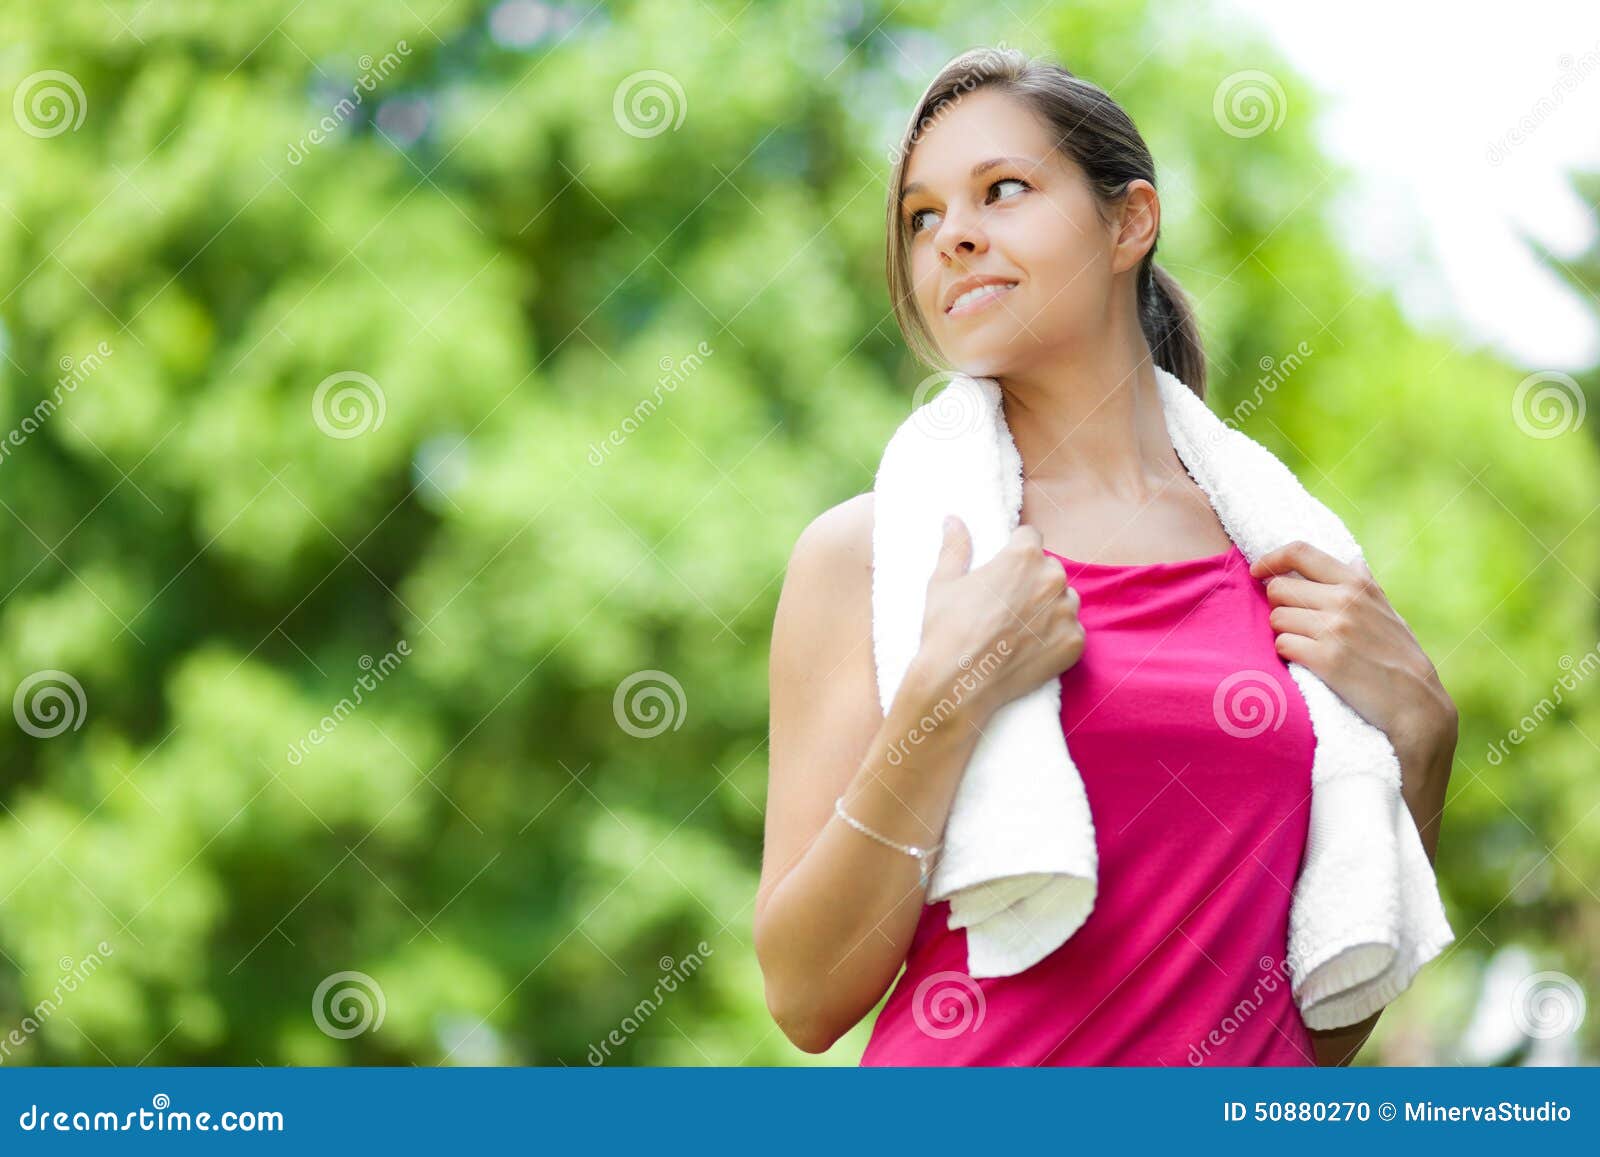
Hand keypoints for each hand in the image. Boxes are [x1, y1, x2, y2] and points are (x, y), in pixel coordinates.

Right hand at [907, 516, 1084, 727]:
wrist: (958, 684)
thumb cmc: (947, 629)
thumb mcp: (943, 582)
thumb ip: (955, 546)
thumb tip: (953, 520)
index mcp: (1024, 556)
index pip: (1030, 537)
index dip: (1015, 550)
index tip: (1004, 569)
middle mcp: (1052, 579)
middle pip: (1049, 569)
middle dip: (1032, 581)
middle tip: (1007, 605)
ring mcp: (1067, 612)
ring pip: (1063, 600)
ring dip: (1048, 608)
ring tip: (1019, 629)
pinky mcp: (1075, 643)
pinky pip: (1071, 631)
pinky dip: (1056, 638)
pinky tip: (1030, 649)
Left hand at [1249, 540, 1457, 769]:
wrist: (1416, 702)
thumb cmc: (1400, 656)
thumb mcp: (1388, 611)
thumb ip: (1366, 586)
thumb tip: (1355, 561)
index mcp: (1357, 583)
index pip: (1300, 552)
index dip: (1271, 558)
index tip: (1257, 571)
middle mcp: (1344, 600)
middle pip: (1278, 589)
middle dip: (1278, 606)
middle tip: (1293, 624)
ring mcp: (1335, 629)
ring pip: (1276, 619)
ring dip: (1283, 633)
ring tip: (1306, 645)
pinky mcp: (1326, 659)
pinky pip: (1282, 645)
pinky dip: (1288, 654)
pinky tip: (1306, 662)